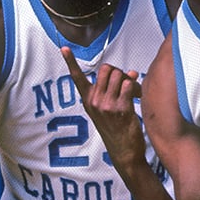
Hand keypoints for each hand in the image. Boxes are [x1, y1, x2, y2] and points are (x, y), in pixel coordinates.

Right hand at [61, 47, 146, 169]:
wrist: (124, 151)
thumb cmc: (116, 128)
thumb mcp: (104, 110)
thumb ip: (109, 91)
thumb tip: (129, 73)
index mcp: (88, 100)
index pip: (78, 78)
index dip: (71, 62)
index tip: (64, 48)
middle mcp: (94, 101)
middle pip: (107, 69)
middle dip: (118, 72)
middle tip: (124, 84)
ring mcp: (106, 105)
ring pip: (119, 75)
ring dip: (129, 79)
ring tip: (132, 92)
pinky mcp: (121, 109)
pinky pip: (128, 85)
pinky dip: (135, 87)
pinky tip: (136, 96)